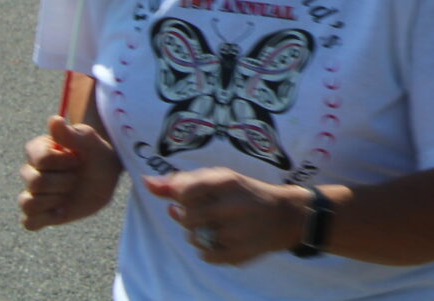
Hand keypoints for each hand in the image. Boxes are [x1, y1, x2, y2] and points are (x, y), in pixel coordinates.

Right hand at [18, 116, 119, 230]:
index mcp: (38, 150)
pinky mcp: (41, 213)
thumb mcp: (90, 141)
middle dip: (63, 182)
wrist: (107, 176)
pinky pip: (29, 222)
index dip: (62, 162)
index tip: (78, 159)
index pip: (40, 159)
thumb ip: (70, 134)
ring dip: (53, 200)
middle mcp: (32, 171)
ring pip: (27, 203)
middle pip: (34, 182)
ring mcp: (34, 193)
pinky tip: (62, 210)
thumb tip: (53, 119)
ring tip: (68, 194)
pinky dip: (45, 218)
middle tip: (76, 178)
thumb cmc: (97, 154)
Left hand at [144, 168, 308, 266]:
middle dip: (190, 214)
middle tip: (208, 210)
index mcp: (227, 182)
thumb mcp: (221, 179)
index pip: (184, 190)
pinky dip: (209, 248)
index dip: (180, 195)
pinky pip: (205, 255)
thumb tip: (147, 182)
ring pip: (194, 238)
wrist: (286, 216)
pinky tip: (223, 238)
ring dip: (199, 232)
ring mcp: (235, 233)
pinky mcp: (237, 254)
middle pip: (186, 217)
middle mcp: (231, 206)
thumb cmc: (247, 193)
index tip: (187, 195)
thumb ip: (183, 181)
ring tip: (217, 224)